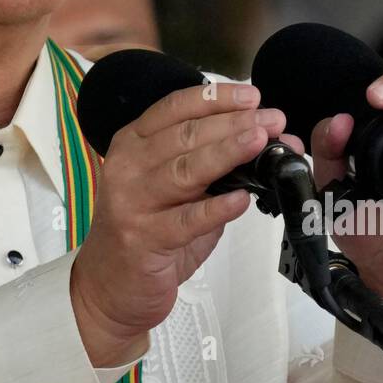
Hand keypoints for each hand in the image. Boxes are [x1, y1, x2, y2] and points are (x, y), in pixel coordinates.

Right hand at [71, 82, 301, 366]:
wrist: (109, 287)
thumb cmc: (147, 231)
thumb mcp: (174, 189)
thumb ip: (213, 165)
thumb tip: (268, 143)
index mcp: (133, 143)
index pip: (174, 108)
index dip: (214, 98)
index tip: (252, 95)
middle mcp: (128, 166)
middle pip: (185, 135)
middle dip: (233, 123)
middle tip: (273, 119)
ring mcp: (133, 202)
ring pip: (185, 170)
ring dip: (227, 153)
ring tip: (261, 142)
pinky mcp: (144, 239)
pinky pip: (187, 220)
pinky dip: (217, 208)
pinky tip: (242, 199)